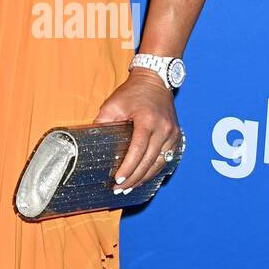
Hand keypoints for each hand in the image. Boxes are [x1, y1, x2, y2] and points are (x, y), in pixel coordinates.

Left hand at [92, 70, 180, 191]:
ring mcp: (173, 134)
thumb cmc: (133, 91)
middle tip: (120, 189)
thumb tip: (92, 140)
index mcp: (148, 121)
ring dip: (144, 178)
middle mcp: (164, 129)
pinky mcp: (176, 136)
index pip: (138, 151)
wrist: (156, 79)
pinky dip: (154, 170)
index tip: (118, 180)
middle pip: (149, 161)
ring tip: (130, 187)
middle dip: (134, 178)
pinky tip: (143, 177)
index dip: (128, 168)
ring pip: (159, 164)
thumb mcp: (113, 104)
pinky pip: (166, 159)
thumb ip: (103, 122)